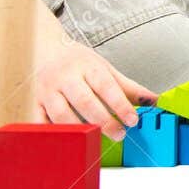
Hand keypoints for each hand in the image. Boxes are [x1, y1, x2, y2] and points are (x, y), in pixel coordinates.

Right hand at [34, 27, 157, 138]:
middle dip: (103, 120)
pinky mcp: (34, 103)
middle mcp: (65, 77)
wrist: (45, 48)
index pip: (106, 86)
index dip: (120, 104)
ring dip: (80, 129)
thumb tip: (154, 100)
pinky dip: (54, 133)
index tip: (132, 120)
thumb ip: (128, 87)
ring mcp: (47, 91)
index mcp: (86, 66)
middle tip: (119, 134)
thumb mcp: (105, 69)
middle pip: (85, 101)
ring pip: (61, 114)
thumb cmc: (79, 62)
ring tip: (96, 139)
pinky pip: (41, 122)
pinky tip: (68, 141)